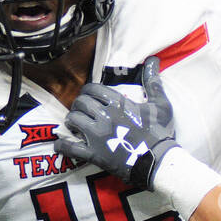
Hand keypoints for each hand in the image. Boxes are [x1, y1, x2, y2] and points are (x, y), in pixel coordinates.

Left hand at [52, 56, 177, 188]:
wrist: (159, 161)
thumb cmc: (160, 132)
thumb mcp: (161, 104)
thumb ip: (153, 81)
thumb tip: (153, 60)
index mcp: (118, 103)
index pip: (92, 89)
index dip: (88, 91)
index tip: (91, 97)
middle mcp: (104, 116)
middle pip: (80, 103)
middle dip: (79, 105)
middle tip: (83, 111)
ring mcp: (97, 136)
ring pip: (73, 120)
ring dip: (72, 121)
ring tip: (76, 125)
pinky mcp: (94, 154)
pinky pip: (71, 147)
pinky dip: (62, 145)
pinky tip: (59, 144)